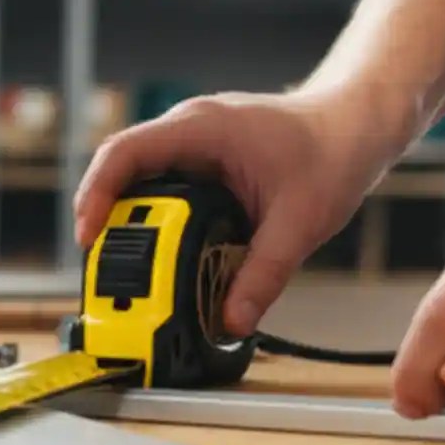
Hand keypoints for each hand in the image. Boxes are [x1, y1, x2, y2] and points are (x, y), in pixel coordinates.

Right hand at [74, 88, 398, 337]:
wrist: (355, 124)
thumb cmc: (333, 151)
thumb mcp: (301, 221)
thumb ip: (264, 274)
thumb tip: (232, 321)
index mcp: (201, 129)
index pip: (123, 153)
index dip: (96, 195)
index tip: (89, 238)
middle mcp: (185, 132)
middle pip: (119, 174)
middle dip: (105, 223)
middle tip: (107, 272)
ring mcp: (188, 145)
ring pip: (135, 184)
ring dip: (127, 225)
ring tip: (128, 271)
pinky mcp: (196, 164)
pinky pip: (157, 191)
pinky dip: (150, 223)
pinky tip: (158, 255)